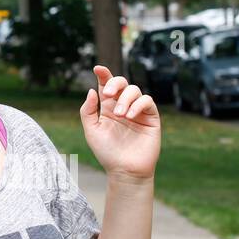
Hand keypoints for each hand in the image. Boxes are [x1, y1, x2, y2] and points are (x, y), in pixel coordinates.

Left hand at [78, 65, 161, 181]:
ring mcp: (137, 111)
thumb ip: (88, 110)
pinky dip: (138, 104)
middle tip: (107, 95)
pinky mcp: (151, 118)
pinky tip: (130, 115)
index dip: (103, 74)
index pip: (106, 86)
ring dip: (125, 99)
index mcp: (108, 108)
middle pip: (122, 83)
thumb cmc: (107, 152)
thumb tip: (92, 90)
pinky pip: (147, 101)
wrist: (125, 170)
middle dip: (114, 83)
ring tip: (120, 115)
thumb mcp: (91, 130)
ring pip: (134, 90)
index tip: (97, 68)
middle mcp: (123, 106)